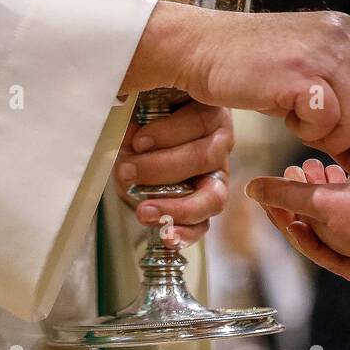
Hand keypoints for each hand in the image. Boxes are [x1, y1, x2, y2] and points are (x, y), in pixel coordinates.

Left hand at [113, 100, 232, 246]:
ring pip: (212, 196)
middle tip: (128, 172)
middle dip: (161, 168)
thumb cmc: (146, 127)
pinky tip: (167, 236)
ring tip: (145, 211)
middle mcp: (220, 144)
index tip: (137, 141)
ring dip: (175, 206)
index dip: (167, 133)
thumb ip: (139, 123)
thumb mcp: (140, 118)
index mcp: (209, 113)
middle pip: (204, 158)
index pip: (199, 121)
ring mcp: (217, 178)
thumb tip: (131, 135)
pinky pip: (204, 224)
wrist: (140, 152)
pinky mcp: (207, 206)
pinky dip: (184, 233)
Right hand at [125, 6, 349, 179]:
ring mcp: (320, 54)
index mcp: (343, 31)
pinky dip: (310, 132)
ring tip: (303, 133)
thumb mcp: (300, 66)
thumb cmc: (243, 65)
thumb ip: (335, 88)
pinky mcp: (298, 74)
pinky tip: (288, 123)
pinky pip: (326, 119)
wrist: (197, 49)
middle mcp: (338, 37)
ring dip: (334, 139)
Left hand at [245, 158, 349, 289]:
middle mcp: (342, 242)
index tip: (273, 179)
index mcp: (321, 240)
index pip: (289, 220)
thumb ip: (286, 195)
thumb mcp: (321, 202)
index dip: (277, 199)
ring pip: (341, 211)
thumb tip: (251, 188)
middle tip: (302, 167)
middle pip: (314, 215)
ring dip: (330, 188)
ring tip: (328, 167)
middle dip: (305, 190)